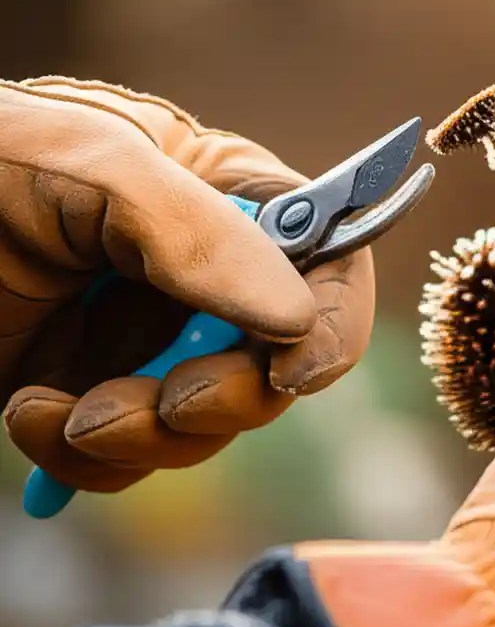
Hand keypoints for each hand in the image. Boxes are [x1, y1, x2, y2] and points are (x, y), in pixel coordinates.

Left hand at [0, 77, 375, 492]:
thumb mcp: (85, 164)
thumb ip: (197, 232)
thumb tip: (295, 317)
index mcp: (222, 197)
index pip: (328, 262)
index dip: (332, 320)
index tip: (293, 369)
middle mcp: (199, 277)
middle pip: (278, 365)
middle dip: (220, 399)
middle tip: (162, 403)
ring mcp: (144, 341)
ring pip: (206, 429)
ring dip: (143, 441)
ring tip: (62, 413)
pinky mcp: (89, 396)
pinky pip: (126, 461)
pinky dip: (81, 461)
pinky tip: (26, 414)